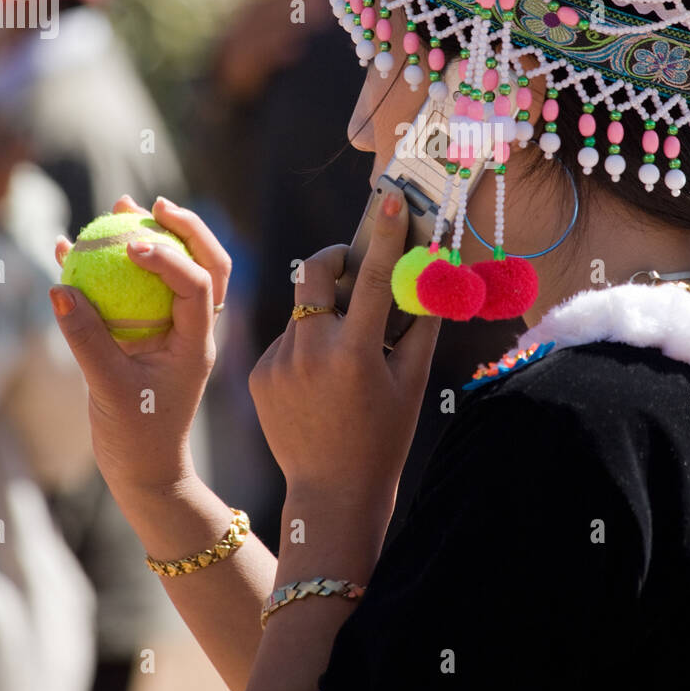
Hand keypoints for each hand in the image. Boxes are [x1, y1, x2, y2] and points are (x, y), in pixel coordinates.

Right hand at [50, 194, 230, 495]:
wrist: (146, 472)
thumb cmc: (137, 437)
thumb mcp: (110, 389)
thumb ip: (87, 339)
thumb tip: (61, 287)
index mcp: (197, 340)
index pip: (198, 285)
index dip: (170, 258)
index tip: (132, 246)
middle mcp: (193, 328)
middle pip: (207, 264)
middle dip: (186, 228)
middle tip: (153, 204)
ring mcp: (173, 329)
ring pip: (175, 271)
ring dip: (154, 236)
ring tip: (121, 204)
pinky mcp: (148, 334)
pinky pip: (137, 292)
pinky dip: (113, 269)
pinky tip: (72, 247)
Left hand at [248, 190, 440, 513]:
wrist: (331, 491)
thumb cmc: (383, 436)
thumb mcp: (411, 381)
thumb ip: (421, 322)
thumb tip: (432, 270)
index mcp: (354, 354)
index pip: (370, 277)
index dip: (383, 234)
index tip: (389, 199)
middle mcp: (310, 352)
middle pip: (311, 272)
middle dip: (330, 258)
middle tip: (350, 264)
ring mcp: (278, 362)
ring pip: (300, 309)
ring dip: (322, 311)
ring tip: (343, 352)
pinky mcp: (257, 373)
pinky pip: (286, 339)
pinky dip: (305, 344)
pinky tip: (319, 380)